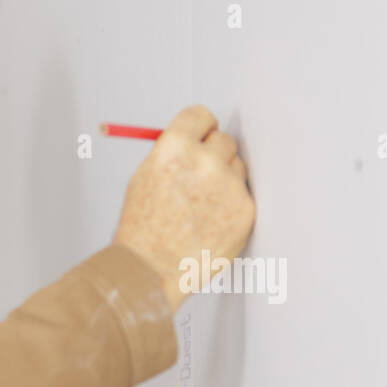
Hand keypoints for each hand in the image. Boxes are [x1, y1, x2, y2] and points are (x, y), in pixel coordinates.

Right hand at [112, 105, 255, 310]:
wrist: (150, 271)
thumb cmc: (142, 230)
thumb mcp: (143, 178)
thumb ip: (171, 153)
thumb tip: (195, 139)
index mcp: (174, 148)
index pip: (201, 116)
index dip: (198, 130)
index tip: (199, 139)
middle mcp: (204, 161)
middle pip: (223, 140)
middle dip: (211, 156)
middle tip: (196, 181)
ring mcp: (228, 186)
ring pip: (237, 167)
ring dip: (223, 181)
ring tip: (199, 208)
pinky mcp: (245, 210)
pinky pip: (243, 196)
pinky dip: (230, 207)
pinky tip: (209, 222)